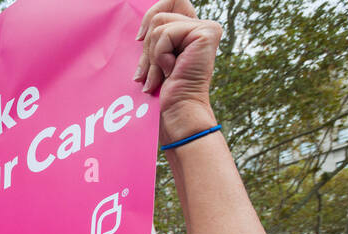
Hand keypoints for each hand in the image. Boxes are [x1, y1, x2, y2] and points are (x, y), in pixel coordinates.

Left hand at [135, 1, 222, 143]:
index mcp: (191, 29)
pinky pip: (166, 34)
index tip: (140, 39)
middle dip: (148, 47)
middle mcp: (202, 25)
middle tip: (153, 71)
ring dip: (153, 55)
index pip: (169, 2)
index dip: (149, 17)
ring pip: (159, 25)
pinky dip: (160, 55)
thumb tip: (141, 30)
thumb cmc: (164, 89)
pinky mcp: (206, 32)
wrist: (177, 108)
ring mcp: (207, 27)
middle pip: (159, 15)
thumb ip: (154, 36)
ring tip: (163, 73)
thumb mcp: (154, 56)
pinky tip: (171, 70)